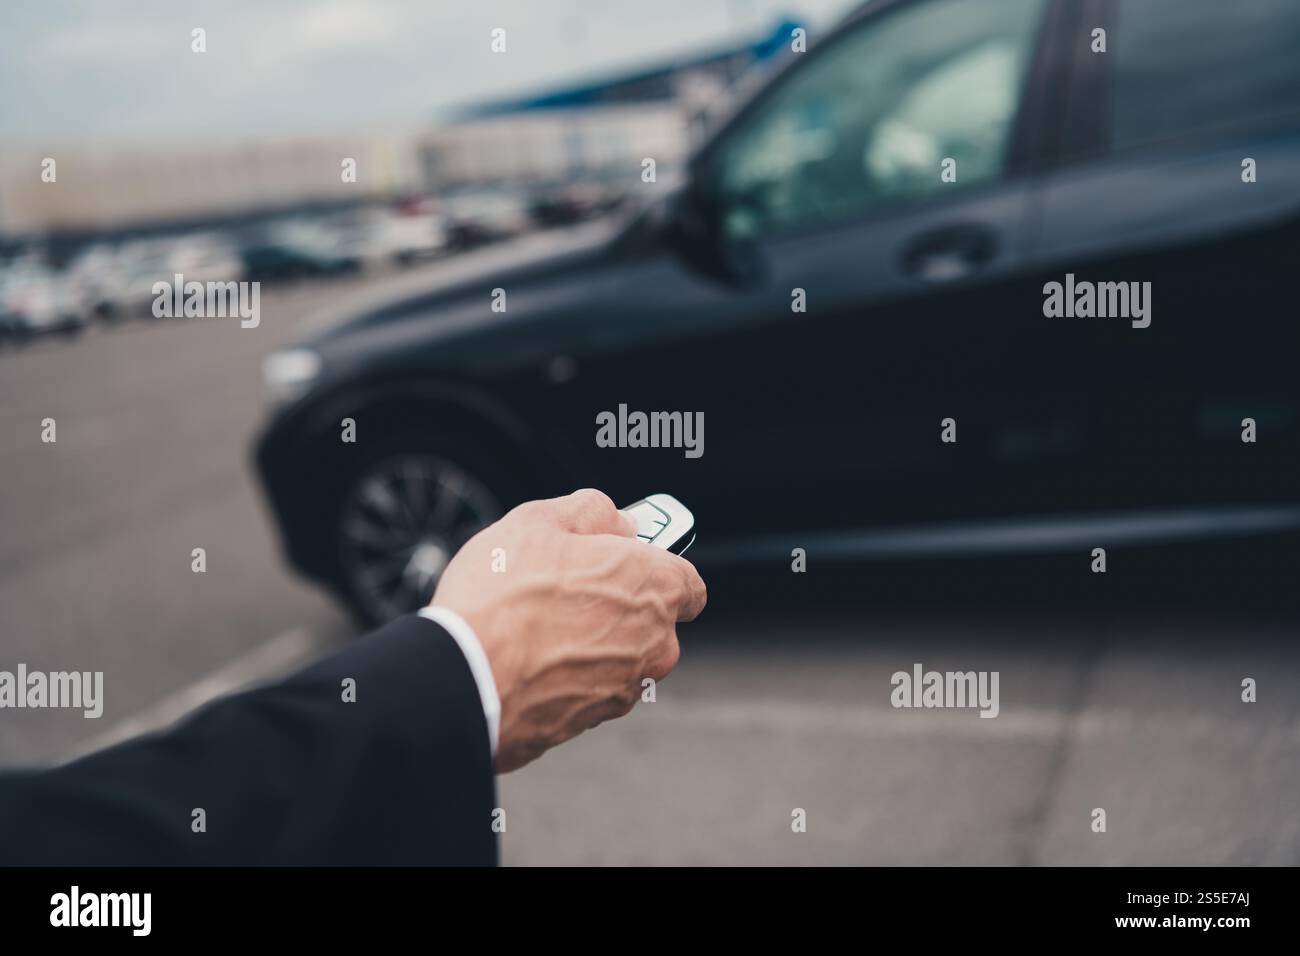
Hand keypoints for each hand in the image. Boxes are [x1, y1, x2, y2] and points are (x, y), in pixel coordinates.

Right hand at [430, 489, 706, 771]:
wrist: (462, 678)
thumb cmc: (501, 597)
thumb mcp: (540, 521)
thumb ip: (591, 513)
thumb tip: (618, 523)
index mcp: (655, 587)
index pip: (688, 583)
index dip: (655, 568)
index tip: (624, 561)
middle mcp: (655, 642)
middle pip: (652, 621)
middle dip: (617, 605)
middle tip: (564, 589)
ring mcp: (626, 687)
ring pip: (620, 657)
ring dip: (591, 642)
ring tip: (536, 626)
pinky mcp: (592, 721)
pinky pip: (590, 688)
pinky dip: (569, 676)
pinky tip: (529, 660)